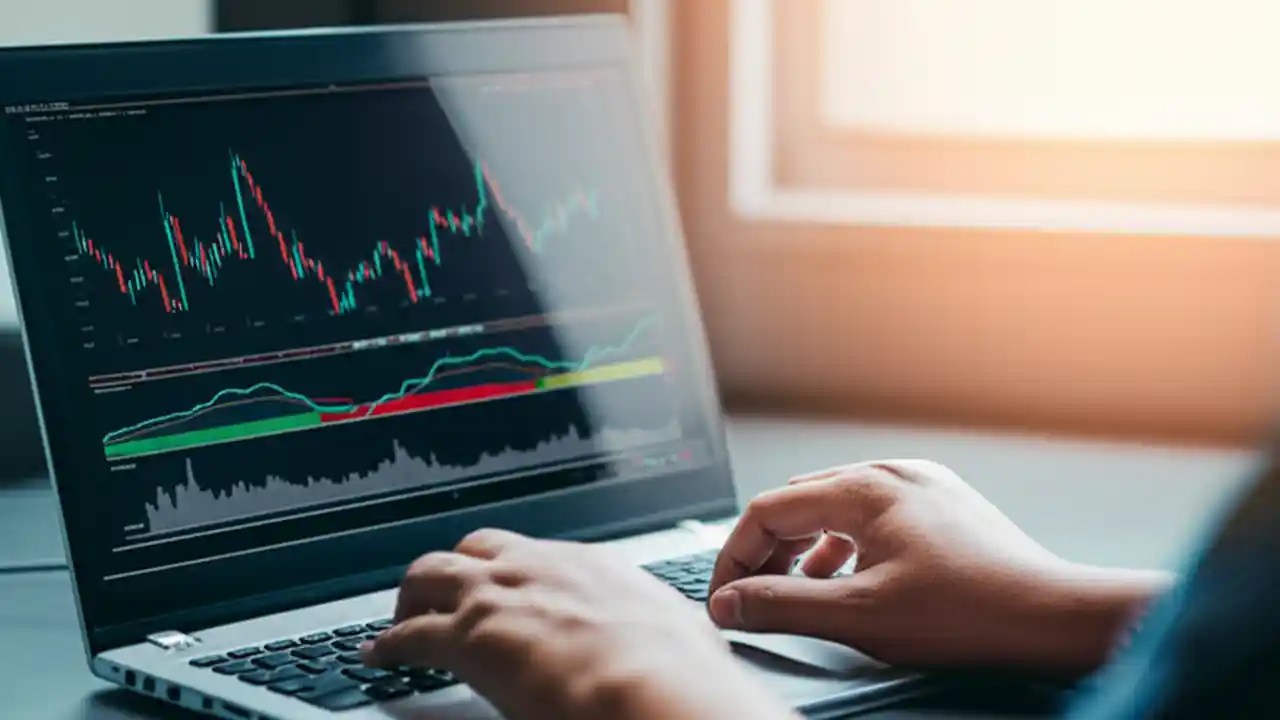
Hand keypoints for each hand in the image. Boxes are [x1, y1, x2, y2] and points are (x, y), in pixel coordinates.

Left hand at [363, 529, 795, 719]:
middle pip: (474, 549)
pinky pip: (410, 634)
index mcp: (588, 566)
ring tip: (400, 617)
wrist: (651, 684)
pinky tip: (379, 656)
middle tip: (443, 594)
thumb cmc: (675, 670)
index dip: (511, 571)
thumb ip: (664, 629)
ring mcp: (499, 596)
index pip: (533, 555)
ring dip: (412, 595)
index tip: (504, 586)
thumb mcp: (679, 632)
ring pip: (430, 574)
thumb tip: (684, 644)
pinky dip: (388, 645)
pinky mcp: (468, 637)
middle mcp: (538, 567)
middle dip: (454, 570)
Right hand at [708, 460, 1172, 674]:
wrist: (1051, 616)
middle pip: (798, 502)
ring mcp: (919, 484)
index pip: (768, 510)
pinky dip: (843, 545)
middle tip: (753, 596)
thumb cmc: (968, 612)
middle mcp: (889, 473)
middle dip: (766, 551)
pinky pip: (871, 514)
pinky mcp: (940, 504)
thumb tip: (727, 603)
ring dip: (803, 548)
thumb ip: (782, 605)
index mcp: (863, 489)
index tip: (725, 598)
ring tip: (795, 590)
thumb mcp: (859, 615)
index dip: (735, 556)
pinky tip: (847, 578)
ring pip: (833, 507)